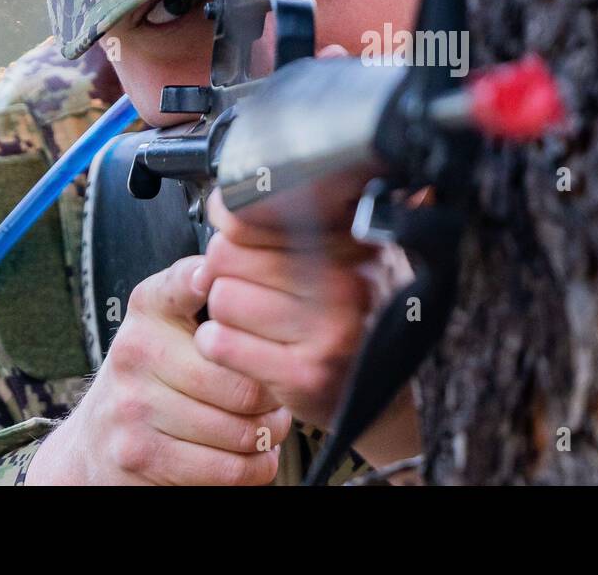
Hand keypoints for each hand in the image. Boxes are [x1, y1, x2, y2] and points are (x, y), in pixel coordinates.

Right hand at [26, 255, 291, 484]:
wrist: (96, 441)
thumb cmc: (156, 376)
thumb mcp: (171, 324)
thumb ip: (211, 296)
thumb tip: (268, 280)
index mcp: (150, 306)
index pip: (192, 283)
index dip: (232, 296)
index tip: (253, 305)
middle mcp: (137, 349)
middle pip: (243, 381)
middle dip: (276, 398)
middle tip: (281, 400)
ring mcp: (134, 405)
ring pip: (241, 429)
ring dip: (270, 435)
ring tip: (269, 427)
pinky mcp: (141, 455)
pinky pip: (227, 468)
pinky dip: (257, 467)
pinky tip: (256, 456)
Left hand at [192, 189, 421, 466]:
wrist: (379, 391)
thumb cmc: (342, 317)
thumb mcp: (328, 256)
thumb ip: (278, 224)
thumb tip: (221, 206)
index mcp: (350, 239)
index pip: (256, 213)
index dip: (234, 231)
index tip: (240, 244)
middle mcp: (346, 279)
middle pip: (228, 253)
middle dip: (226, 275)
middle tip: (252, 293)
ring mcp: (329, 328)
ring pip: (222, 297)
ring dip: (225, 314)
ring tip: (257, 323)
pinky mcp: (305, 373)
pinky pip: (222, 343)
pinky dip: (219, 345)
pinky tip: (246, 348)